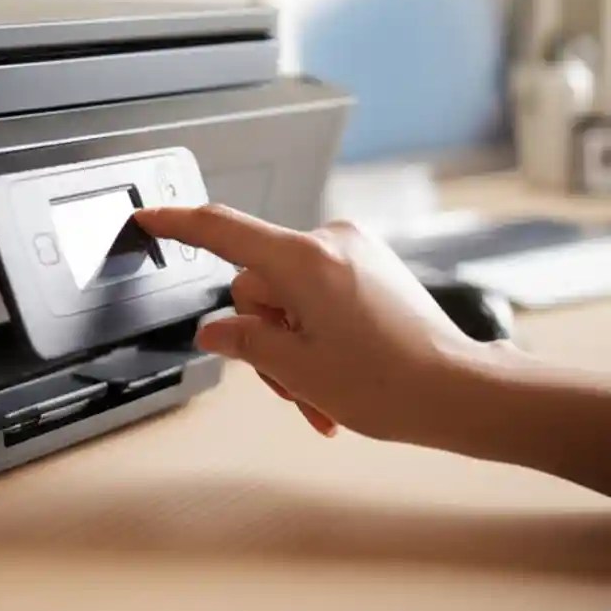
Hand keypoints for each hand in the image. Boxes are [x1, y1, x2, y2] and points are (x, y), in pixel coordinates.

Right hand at [136, 205, 482, 442]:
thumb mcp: (296, 370)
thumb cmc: (395, 384)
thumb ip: (244, 342)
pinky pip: (318, 293)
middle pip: (257, 283)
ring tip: (321, 393)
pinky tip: (335, 376)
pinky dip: (317, 334)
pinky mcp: (371, 266)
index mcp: (305, 261)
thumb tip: (216, 332)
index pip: (222, 230)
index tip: (149, 217)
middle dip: (265, 336)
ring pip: (288, 296)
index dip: (177, 223)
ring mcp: (355, 251)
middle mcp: (331, 242)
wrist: (462, 392)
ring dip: (293, 346)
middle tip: (292, 380)